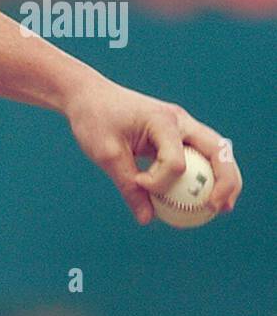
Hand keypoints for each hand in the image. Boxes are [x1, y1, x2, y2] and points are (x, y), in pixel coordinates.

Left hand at [64, 78, 241, 223]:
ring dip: (224, 178)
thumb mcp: (106, 155)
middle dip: (225, 181)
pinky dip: (206, 174)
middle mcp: (180, 121)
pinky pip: (200, 155)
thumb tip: (146, 219)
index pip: (175, 161)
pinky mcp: (178, 133)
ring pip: (216, 151)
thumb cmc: (95, 120)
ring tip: (222, 207)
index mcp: (162, 121)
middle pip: (217, 150)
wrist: (89, 96)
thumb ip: (128, 186)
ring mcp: (183, 125)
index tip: (137, 182)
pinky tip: (204, 196)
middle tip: (218, 208)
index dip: (159, 182)